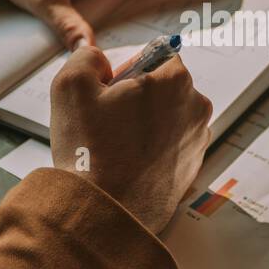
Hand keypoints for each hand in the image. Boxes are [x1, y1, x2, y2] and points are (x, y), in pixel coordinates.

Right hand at [49, 47, 211, 233]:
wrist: (106, 213)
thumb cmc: (90, 152)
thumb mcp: (71, 86)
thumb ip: (86, 57)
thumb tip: (98, 58)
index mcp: (175, 80)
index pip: (155, 54)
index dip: (127, 69)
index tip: (109, 90)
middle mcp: (196, 107)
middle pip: (162, 86)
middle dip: (136, 96)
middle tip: (107, 119)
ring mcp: (197, 140)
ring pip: (165, 116)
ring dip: (142, 123)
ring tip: (114, 145)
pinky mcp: (192, 167)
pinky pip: (168, 145)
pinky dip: (150, 148)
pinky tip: (126, 162)